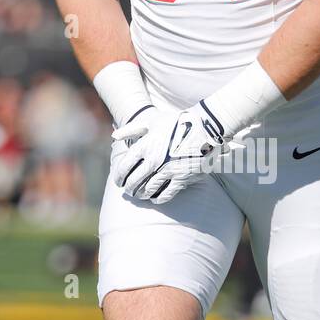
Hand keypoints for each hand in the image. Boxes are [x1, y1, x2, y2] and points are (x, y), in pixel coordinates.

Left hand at [112, 100, 232, 203]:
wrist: (205, 127)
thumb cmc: (177, 122)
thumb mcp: (153, 121)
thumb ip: (131, 129)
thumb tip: (114, 136)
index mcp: (145, 145)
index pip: (124, 166)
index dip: (118, 176)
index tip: (118, 181)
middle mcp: (154, 160)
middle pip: (134, 181)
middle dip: (128, 188)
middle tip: (128, 191)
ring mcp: (168, 170)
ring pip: (148, 189)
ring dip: (141, 194)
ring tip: (139, 195)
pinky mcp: (182, 178)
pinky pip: (166, 193)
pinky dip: (158, 198)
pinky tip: (155, 198)